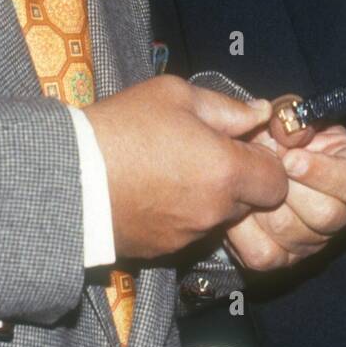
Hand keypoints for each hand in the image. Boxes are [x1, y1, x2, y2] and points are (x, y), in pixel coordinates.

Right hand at [84, 76, 287, 259]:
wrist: (68, 177)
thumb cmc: (122, 127)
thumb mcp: (175, 95)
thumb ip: (226, 107)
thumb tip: (258, 113)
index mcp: (226, 171)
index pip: (277, 182)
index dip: (264, 162)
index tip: (242, 146)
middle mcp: (213, 211)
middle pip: (248, 201)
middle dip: (235, 180)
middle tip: (202, 152)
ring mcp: (188, 236)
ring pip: (216, 217)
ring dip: (206, 197)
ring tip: (170, 169)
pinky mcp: (162, 251)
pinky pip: (186, 231)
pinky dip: (179, 214)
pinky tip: (152, 190)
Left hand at [222, 112, 345, 272]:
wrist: (259, 156)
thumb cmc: (282, 134)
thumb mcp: (290, 114)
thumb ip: (292, 117)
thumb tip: (287, 131)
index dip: (320, 172)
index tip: (291, 158)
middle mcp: (341, 213)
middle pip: (325, 216)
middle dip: (289, 189)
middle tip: (267, 169)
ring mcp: (314, 240)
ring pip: (293, 236)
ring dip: (265, 206)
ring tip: (251, 183)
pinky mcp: (284, 258)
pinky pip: (264, 255)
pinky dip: (244, 231)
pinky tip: (240, 207)